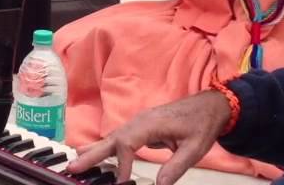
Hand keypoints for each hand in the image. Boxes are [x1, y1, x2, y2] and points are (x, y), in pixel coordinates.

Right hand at [66, 90, 232, 184]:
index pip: (127, 143)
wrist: (209, 106)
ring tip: (76, 162)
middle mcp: (140, 121)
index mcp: (151, 123)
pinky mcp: (140, 128)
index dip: (121, 164)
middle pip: (112, 138)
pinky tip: (92, 154)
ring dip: (94, 151)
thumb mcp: (194, 148)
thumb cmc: (202, 124)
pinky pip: (118, 138)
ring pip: (112, 138)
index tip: (119, 182)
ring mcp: (138, 123)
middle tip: (74, 167)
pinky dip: (105, 147)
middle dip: (92, 154)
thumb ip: (176, 167)